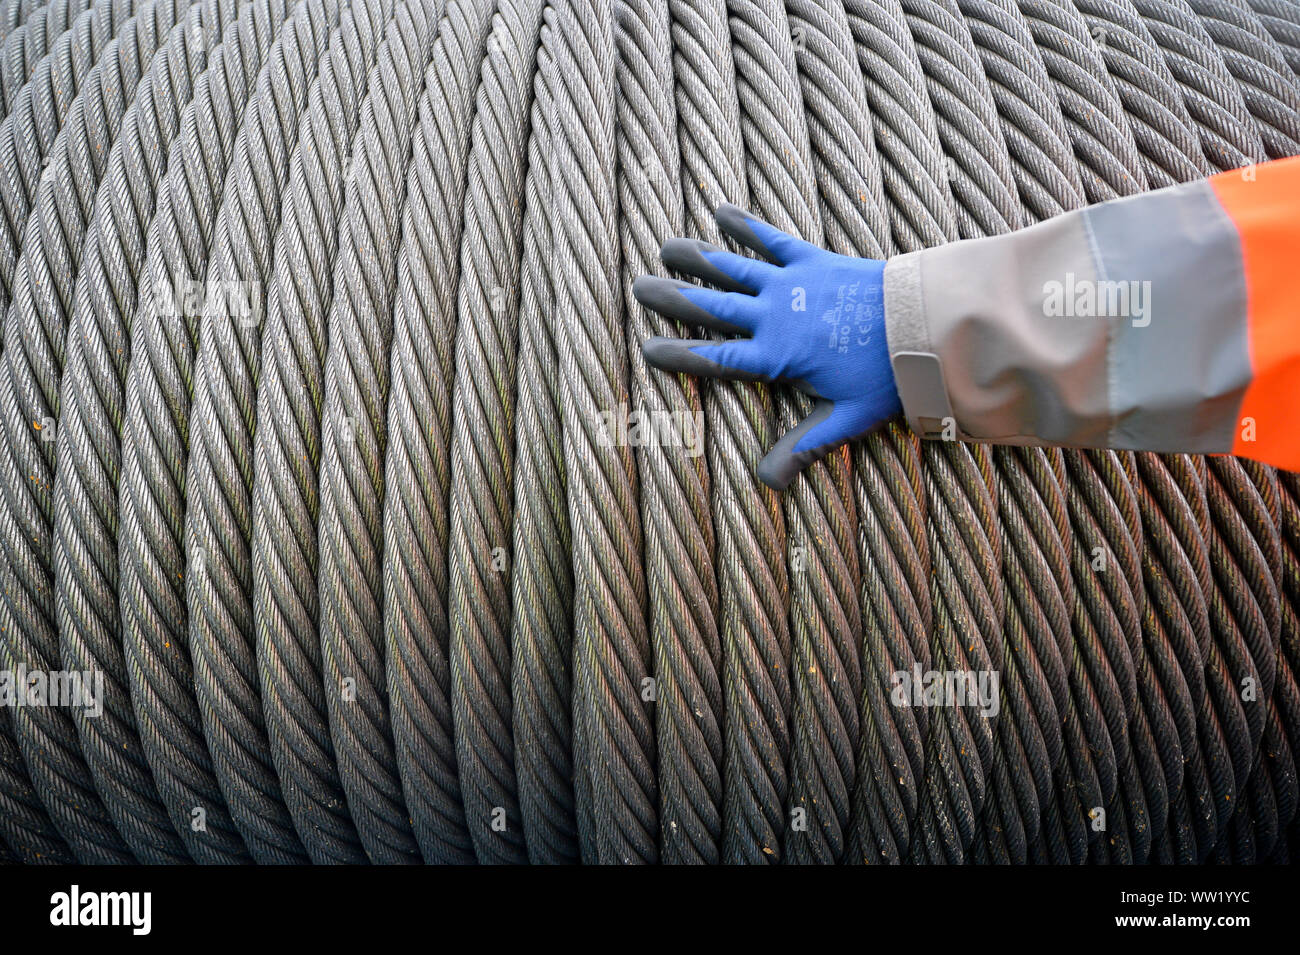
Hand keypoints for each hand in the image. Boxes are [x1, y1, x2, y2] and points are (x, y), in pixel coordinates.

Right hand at [634, 203, 901, 489]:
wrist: (924, 323)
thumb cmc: (886, 375)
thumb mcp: (844, 419)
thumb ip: (803, 447)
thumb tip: (766, 483)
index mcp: (776, 358)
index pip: (714, 358)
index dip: (678, 354)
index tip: (646, 348)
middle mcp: (773, 317)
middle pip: (711, 307)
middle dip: (673, 298)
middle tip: (638, 288)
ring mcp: (790, 284)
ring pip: (732, 268)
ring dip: (697, 258)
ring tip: (664, 248)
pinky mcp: (811, 260)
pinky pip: (771, 239)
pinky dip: (745, 225)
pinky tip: (720, 210)